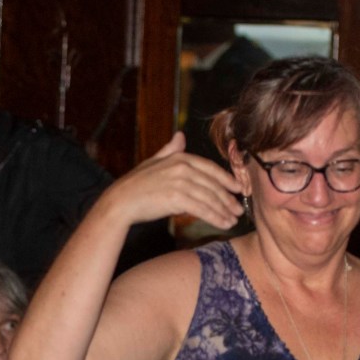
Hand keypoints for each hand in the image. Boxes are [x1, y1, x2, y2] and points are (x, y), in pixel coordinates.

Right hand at [100, 132, 243, 230]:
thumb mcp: (154, 161)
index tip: (237, 188)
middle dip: (228, 198)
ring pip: (210, 198)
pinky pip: (202, 209)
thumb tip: (181, 136)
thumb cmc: (136, 184)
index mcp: (179, 158)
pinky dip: (215, 217)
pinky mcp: (177, 199)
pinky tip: (223, 223)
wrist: (121, 201)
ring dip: (224, 211)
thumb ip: (170, 150)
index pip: (210, 168)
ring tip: (233, 220)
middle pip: (213, 184)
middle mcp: (182, 168)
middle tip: (238, 209)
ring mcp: (180, 182)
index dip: (226, 179)